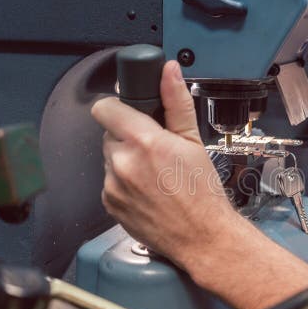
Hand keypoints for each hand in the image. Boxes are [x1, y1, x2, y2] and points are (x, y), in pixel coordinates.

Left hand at [91, 61, 239, 272]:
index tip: (132, 113)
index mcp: (143, 141)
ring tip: (155, 175)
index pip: (105, 108)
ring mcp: (112, 186)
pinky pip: (110, 182)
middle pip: (110, 133)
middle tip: (156, 150)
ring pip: (110, 158)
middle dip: (129, 136)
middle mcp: (122, 163)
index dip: (118, 107)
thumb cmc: (202, 193)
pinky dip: (125, 183)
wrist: (202, 237)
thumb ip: (176, 102)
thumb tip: (168, 72)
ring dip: (127, 160)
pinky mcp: (109, 204)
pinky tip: (149, 191)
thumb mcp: (194, 141)